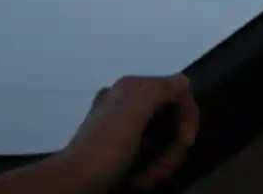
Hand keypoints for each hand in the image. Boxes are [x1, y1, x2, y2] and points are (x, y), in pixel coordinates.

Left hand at [59, 74, 200, 191]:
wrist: (74, 182)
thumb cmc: (106, 149)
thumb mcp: (133, 113)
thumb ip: (158, 90)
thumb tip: (183, 81)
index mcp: (132, 88)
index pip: (178, 92)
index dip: (188, 117)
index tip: (185, 144)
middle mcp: (127, 100)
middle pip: (171, 119)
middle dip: (173, 147)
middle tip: (164, 169)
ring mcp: (122, 124)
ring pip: (162, 139)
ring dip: (163, 162)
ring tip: (149, 179)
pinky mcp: (119, 146)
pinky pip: (148, 152)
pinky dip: (150, 167)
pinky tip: (140, 179)